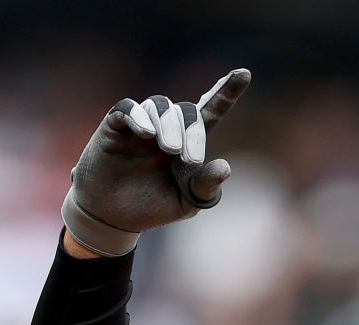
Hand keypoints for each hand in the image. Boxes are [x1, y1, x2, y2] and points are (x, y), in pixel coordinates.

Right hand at [62, 68, 250, 255]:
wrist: (115, 217)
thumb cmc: (154, 206)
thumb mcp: (188, 201)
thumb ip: (207, 186)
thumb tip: (225, 167)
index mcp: (189, 143)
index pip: (211, 111)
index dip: (226, 92)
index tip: (244, 73)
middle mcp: (167, 128)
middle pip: (187, 110)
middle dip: (193, 132)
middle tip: (188, 160)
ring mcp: (140, 125)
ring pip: (160, 105)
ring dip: (169, 125)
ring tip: (169, 149)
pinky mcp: (114, 127)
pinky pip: (127, 107)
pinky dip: (139, 116)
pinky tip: (147, 133)